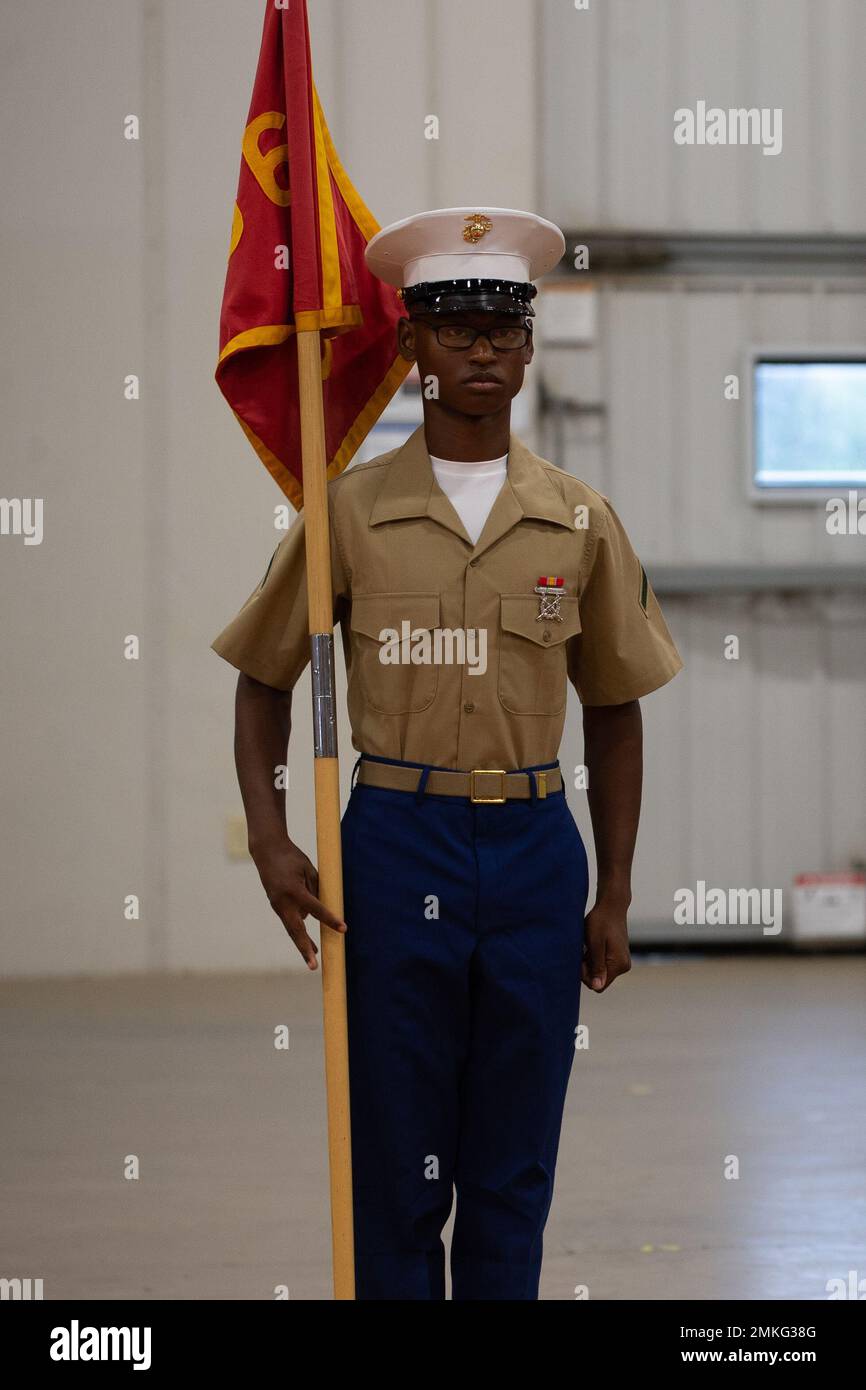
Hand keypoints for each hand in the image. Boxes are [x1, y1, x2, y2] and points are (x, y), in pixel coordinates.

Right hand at [252, 837, 346, 970]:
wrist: (266, 851)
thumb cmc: (292, 857)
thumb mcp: (309, 869)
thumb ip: (315, 890)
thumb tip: (318, 913)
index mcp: (294, 890)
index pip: (316, 908)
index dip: (330, 919)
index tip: (343, 929)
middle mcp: (283, 901)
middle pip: (296, 930)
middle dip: (305, 948)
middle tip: (314, 965)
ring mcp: (277, 905)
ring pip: (292, 929)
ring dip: (303, 944)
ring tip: (314, 958)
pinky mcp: (276, 905)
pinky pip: (290, 921)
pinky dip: (299, 932)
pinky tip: (309, 944)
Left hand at [581, 900, 630, 992]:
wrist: (611, 906)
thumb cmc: (600, 922)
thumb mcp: (595, 943)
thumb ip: (597, 966)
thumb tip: (597, 987)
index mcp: (619, 965)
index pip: (598, 985)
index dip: (586, 976)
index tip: (581, 959)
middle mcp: (623, 966)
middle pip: (599, 980)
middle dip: (587, 969)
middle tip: (583, 951)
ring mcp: (622, 961)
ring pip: (600, 971)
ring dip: (590, 962)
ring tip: (588, 947)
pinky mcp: (618, 956)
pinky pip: (603, 964)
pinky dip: (594, 958)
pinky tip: (591, 946)